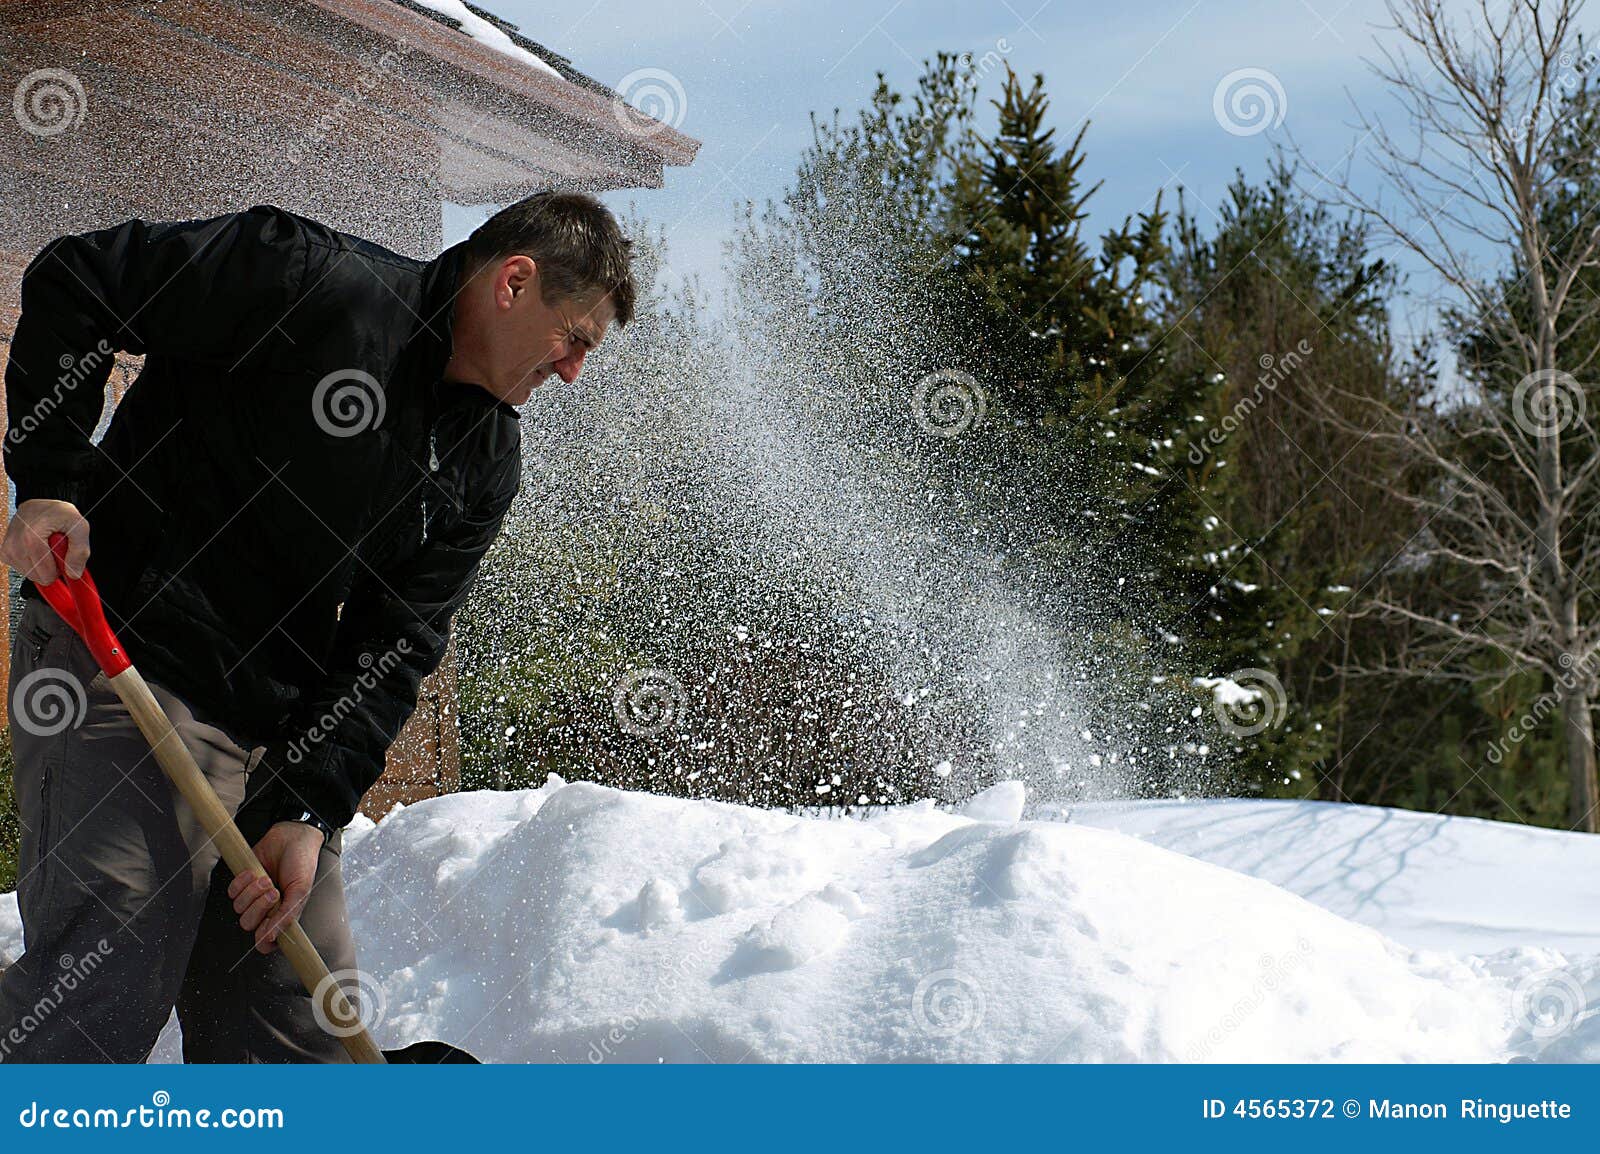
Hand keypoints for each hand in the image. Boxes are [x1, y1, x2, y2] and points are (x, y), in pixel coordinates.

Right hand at [1, 499, 88, 582]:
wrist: (40, 505)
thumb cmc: (59, 513)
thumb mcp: (80, 527)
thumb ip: (80, 552)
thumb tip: (73, 574)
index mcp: (31, 538)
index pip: (46, 574)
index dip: (60, 569)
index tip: (64, 556)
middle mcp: (14, 545)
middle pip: (38, 576)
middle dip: (51, 567)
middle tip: (55, 549)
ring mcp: (7, 549)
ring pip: (30, 575)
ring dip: (42, 566)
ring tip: (47, 547)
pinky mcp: (4, 553)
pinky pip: (22, 570)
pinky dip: (33, 563)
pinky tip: (37, 549)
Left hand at [229, 821, 324, 954]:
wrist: (292, 837)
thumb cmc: (302, 863)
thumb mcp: (301, 891)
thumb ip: (288, 915)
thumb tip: (272, 937)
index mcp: (282, 916)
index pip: (266, 942)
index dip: (262, 941)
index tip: (266, 929)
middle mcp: (266, 909)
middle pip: (248, 924)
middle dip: (259, 907)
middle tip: (273, 891)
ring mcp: (253, 896)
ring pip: (239, 909)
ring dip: (252, 892)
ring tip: (266, 878)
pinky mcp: (242, 882)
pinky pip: (232, 892)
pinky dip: (242, 882)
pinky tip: (254, 872)